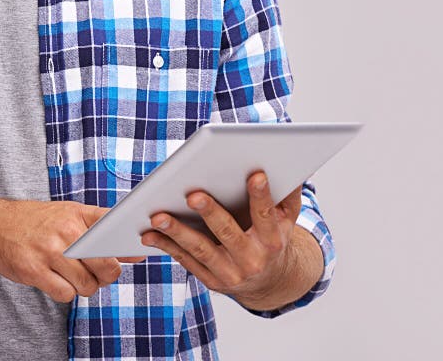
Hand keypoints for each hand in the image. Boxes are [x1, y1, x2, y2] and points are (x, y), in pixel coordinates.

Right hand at [0, 198, 145, 302]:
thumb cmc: (39, 221)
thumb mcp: (70, 213)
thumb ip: (100, 229)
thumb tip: (136, 252)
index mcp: (79, 214)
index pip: (114, 227)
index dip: (128, 245)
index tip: (138, 255)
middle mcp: (67, 231)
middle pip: (105, 264)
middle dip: (109, 275)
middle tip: (103, 275)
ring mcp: (50, 251)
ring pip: (86, 284)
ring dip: (87, 287)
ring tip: (80, 278)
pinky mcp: (34, 271)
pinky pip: (65, 294)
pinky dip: (67, 293)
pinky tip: (61, 282)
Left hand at [140, 172, 301, 308]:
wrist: (268, 280)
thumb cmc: (274, 235)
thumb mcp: (288, 217)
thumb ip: (289, 191)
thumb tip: (292, 162)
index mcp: (272, 240)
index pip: (265, 214)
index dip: (262, 194)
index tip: (255, 173)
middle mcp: (252, 260)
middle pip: (228, 233)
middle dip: (210, 212)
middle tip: (193, 193)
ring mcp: (230, 273)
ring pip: (201, 250)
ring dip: (177, 232)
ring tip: (158, 215)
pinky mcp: (211, 281)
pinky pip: (186, 261)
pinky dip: (167, 247)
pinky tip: (149, 233)